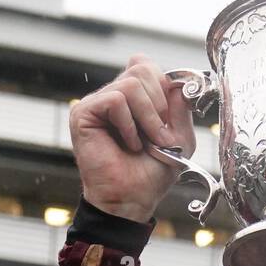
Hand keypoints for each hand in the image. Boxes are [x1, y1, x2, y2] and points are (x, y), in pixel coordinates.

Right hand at [68, 55, 196, 223]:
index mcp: (133, 98)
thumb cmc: (152, 173)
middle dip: (159, 106)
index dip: (163, 88)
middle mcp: (113, 95)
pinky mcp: (83, 113)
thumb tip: (181, 80)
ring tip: (144, 143)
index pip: (146, 65)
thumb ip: (181, 106)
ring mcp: (97, 103)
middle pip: (141, 68)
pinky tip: (129, 144)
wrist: (132, 200)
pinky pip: (115, 100)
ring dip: (148, 118)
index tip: (167, 120)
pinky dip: (129, 125)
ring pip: (131, 84)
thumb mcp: (179, 137)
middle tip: (157, 136)